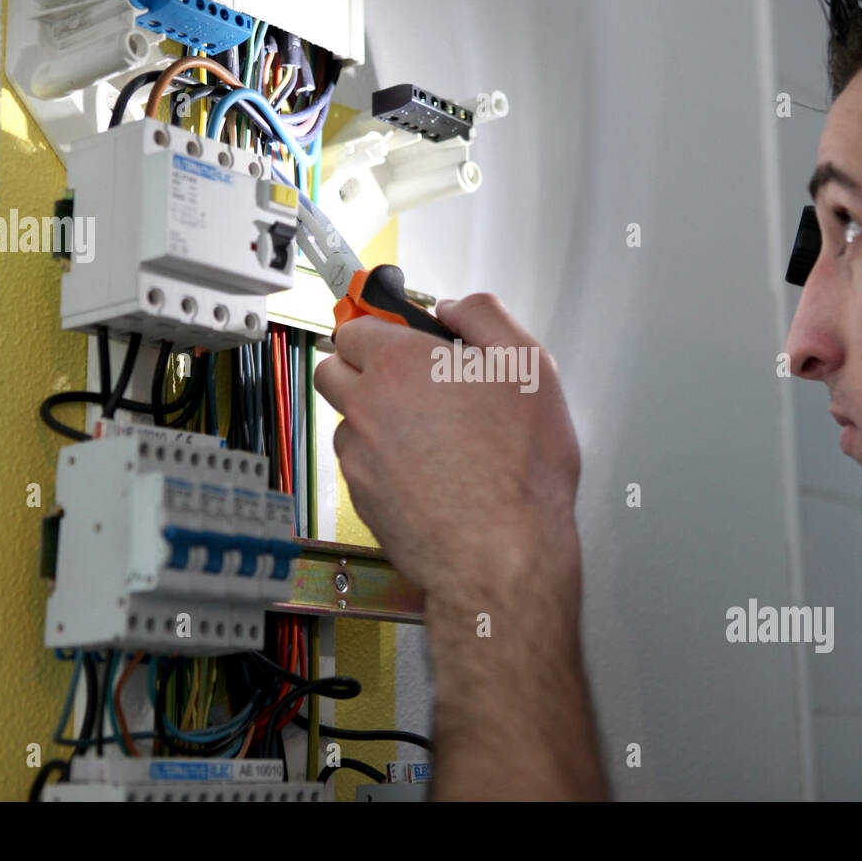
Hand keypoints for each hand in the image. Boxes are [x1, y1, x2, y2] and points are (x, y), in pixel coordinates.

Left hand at [314, 293, 581, 606]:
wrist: (503, 552)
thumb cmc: (519, 469)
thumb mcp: (528, 366)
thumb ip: (484, 316)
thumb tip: (453, 308)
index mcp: (400, 364)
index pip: (355, 326)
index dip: (382, 329)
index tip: (401, 336)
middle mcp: (367, 406)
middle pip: (333, 368)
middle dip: (362, 366)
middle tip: (407, 378)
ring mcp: (360, 455)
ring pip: (346, 419)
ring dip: (373, 416)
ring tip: (427, 432)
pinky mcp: (362, 497)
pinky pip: (359, 463)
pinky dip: (382, 460)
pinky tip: (425, 469)